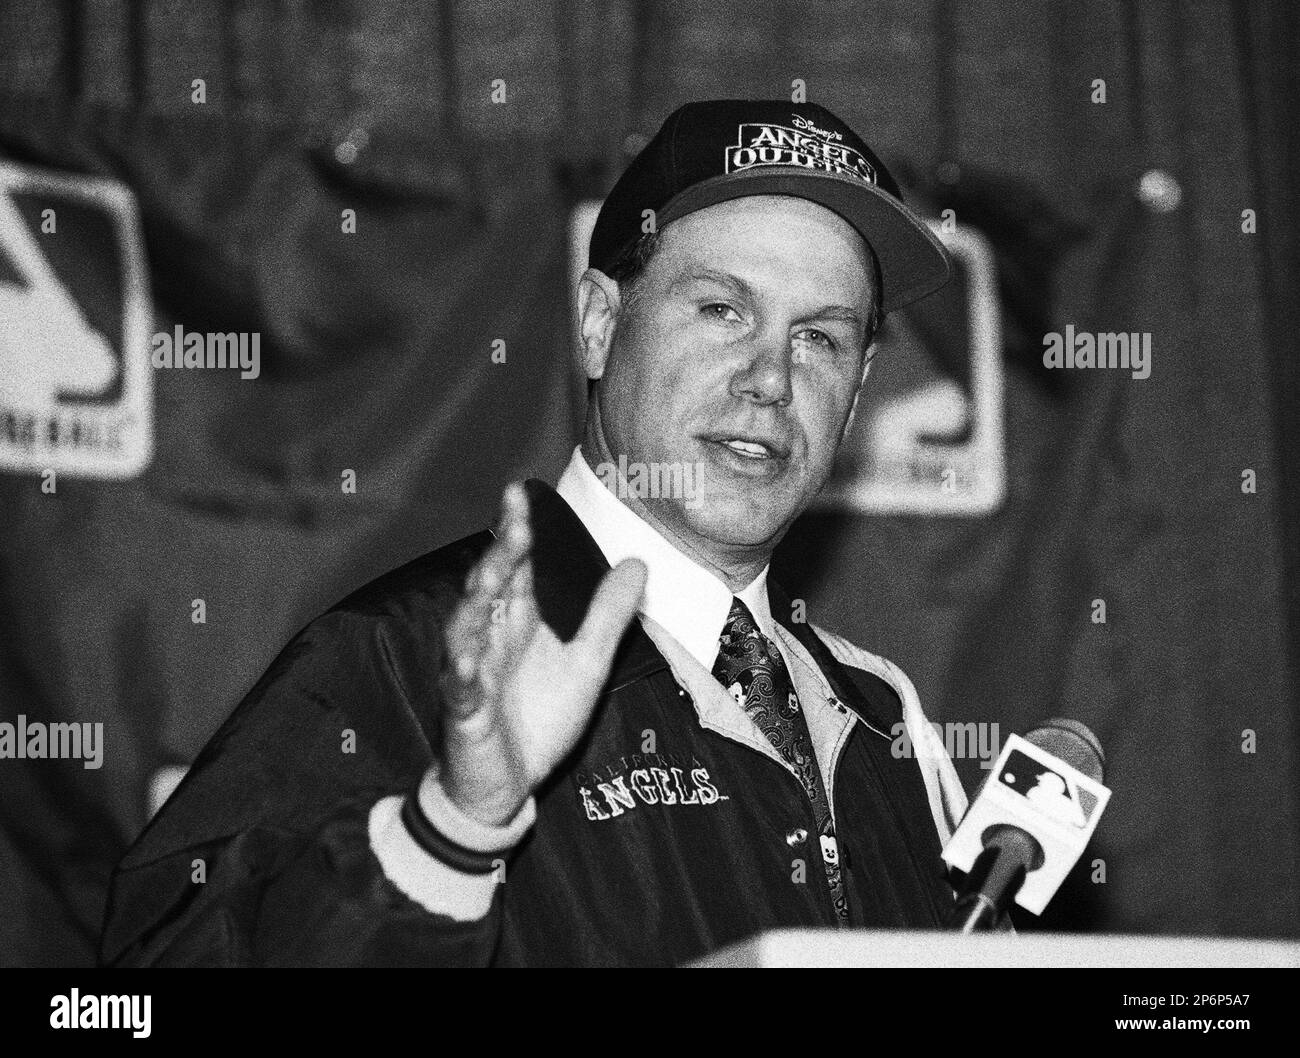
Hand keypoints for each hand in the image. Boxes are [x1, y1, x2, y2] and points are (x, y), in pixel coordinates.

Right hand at [437, 483, 646, 826]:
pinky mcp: (464, 714)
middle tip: (515, 523)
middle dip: (499, 557)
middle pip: (489, 590)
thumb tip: (638, 561)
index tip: (521, 493)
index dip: (517, 532)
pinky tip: (465, 661)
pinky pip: (459, 690)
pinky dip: (461, 674)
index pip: (515, 569)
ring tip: (490, 575)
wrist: (508, 784)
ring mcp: (471, 674)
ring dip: (475, 605)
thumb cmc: (539, 717)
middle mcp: (488, 640)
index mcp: (516, 623)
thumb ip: (608, 615)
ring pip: (466, 632)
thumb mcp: (588, 663)